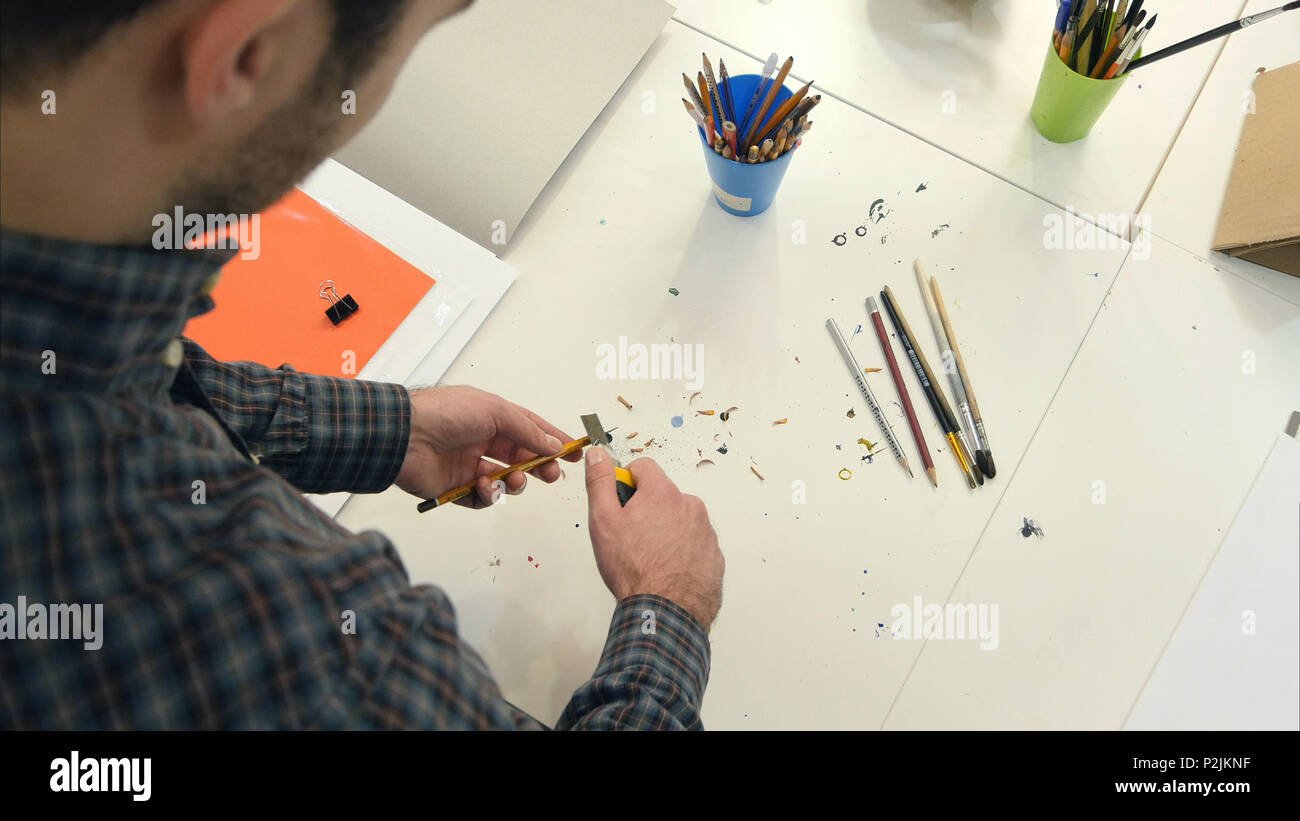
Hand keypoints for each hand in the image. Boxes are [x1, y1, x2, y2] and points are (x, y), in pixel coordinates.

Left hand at [395, 386, 580, 507]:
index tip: (576, 452)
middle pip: (521, 457)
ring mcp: (467, 464)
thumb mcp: (495, 411)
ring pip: (504, 480)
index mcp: (491, 416)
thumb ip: (527, 430)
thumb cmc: (446, 414)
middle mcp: (481, 440)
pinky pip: (480, 498)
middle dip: (540, 466)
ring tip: (513, 480)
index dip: (553, 440)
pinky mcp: (454, 488)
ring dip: (515, 482)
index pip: (530, 428)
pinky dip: (487, 495)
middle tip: (552, 474)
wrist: (404, 436)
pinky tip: (482, 486)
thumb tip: (552, 444)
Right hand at [583, 448, 723, 629]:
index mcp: (663, 493)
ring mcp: (705, 530)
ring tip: (649, 558)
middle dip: (647, 508)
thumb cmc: (633, 567)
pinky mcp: (714, 554)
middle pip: (663, 494)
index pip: (644, 467)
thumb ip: (600, 482)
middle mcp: (690, 505)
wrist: (666, 611)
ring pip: (679, 519)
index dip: (627, 482)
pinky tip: (666, 569)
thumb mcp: (604, 521)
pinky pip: (694, 542)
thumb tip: (597, 454)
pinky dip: (681, 550)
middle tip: (631, 538)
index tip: (620, 503)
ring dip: (665, 529)